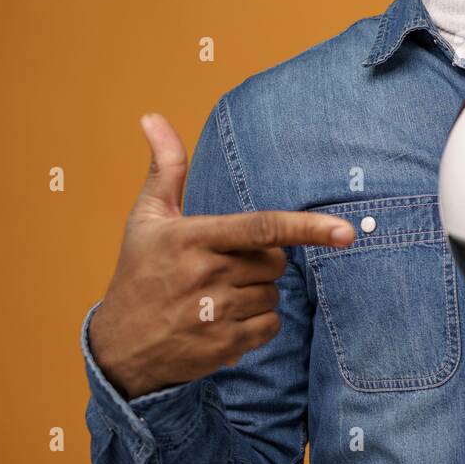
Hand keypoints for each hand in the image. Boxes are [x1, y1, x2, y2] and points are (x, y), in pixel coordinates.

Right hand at [87, 113, 355, 399]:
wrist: (118, 347)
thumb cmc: (139, 273)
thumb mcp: (147, 218)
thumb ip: (166, 168)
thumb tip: (152, 116)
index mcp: (193, 238)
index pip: (262, 228)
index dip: (308, 227)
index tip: (346, 231)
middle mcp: (206, 275)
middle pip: (276, 263)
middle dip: (262, 263)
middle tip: (223, 269)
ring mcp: (216, 313)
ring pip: (274, 295)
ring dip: (257, 295)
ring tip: (216, 297)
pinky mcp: (224, 346)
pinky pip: (271, 327)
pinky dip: (258, 324)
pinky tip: (223, 322)